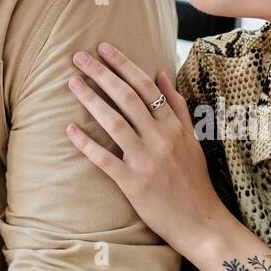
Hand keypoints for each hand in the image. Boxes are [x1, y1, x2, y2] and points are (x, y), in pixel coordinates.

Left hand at [64, 41, 223, 259]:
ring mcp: (146, 160)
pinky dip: (86, 144)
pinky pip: (105, 159)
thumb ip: (177, 106)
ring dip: (91, 100)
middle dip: (101, 74)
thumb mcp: (192, 139)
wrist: (201, 222)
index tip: (102, 47)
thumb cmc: (194, 180)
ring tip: (72, 82)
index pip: (145, 86)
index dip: (122, 64)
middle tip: (78, 57)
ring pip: (114, 122)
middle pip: (126, 98)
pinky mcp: (133, 183)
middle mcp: (160, 138)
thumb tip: (161, 73)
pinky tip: (69, 129)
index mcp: (173, 125)